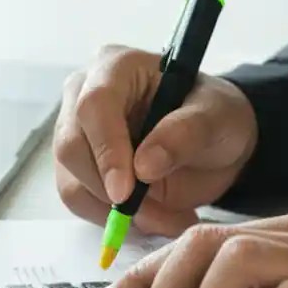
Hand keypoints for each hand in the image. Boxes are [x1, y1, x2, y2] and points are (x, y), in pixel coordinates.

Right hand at [54, 46, 257, 235]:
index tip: (124, 193)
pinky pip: (80, 201)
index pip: (94, 106)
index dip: (106, 150)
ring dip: (113, 213)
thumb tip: (143, 167)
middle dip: (109, 191)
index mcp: (116, 67)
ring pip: (71, 181)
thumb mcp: (217, 118)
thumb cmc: (214, 116)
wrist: (212, 142)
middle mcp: (83, 94)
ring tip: (166, 219)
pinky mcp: (75, 167)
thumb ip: (185, 135)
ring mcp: (74, 131)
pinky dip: (110, 220)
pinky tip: (149, 218)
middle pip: (71, 146)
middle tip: (158, 217)